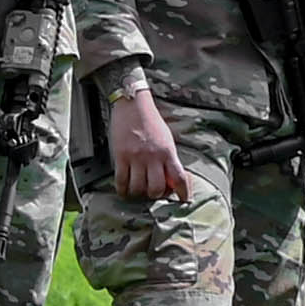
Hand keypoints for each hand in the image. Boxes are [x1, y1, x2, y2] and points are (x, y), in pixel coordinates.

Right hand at [108, 84, 186, 202]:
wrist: (133, 105)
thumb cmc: (151, 121)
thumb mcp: (167, 139)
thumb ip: (169, 159)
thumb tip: (171, 179)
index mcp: (168, 152)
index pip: (179, 178)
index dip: (183, 193)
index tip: (184, 200)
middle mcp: (153, 157)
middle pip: (157, 188)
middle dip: (156, 194)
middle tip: (154, 192)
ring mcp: (135, 158)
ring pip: (138, 188)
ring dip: (139, 193)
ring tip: (139, 190)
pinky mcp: (120, 156)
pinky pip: (121, 180)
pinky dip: (123, 190)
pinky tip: (125, 190)